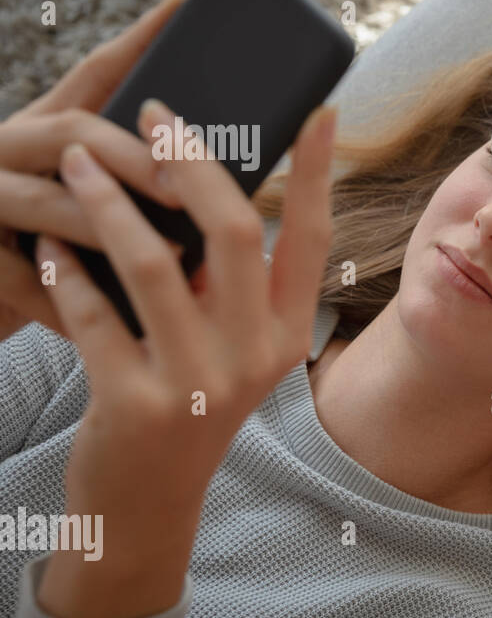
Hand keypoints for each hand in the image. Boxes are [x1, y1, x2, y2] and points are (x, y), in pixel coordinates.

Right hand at [0, 0, 192, 341]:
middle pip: (74, 130)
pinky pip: (16, 276)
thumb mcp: (92, 210)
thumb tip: (221, 183)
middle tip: (190, 186)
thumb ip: (136, 186)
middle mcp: (9, 147)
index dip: (140, 37)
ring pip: (42, 199)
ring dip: (108, 227)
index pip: (96, 71)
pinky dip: (64, 298)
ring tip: (167, 252)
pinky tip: (104, 318)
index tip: (189, 1)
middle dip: (137, 157)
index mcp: (48, 132)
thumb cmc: (52, 258)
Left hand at [32, 98, 336, 617]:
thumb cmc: (186, 406)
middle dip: (190, 161)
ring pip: (155, 262)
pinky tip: (47, 247)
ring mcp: (200, 383)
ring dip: (108, 201)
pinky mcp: (137, 404)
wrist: (146, 503)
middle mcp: (257, 357)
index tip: (318, 114)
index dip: (314, 173)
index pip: (311, 238)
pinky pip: (93, 315)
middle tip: (156, 116)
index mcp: (287, 335)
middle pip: (235, 232)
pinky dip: (65, 272)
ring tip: (78, 163)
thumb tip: (212, 195)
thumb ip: (234, 289)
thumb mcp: (230, 352)